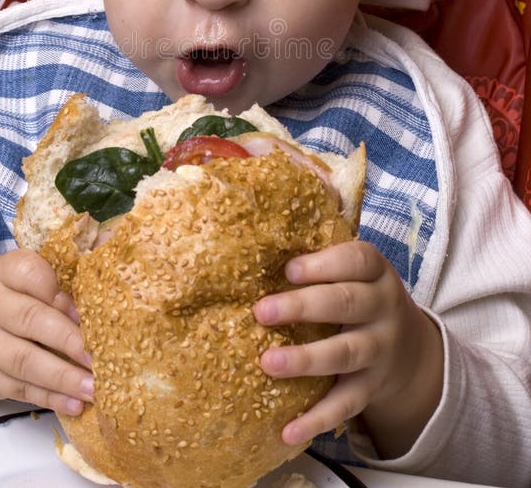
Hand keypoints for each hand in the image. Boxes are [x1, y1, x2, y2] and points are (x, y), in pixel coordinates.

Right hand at [0, 249, 93, 415]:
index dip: (57, 291)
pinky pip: (18, 390)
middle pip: (28, 320)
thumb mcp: (23, 276)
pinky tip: (74, 404)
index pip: (28, 273)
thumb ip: (56, 279)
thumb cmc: (6, 296)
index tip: (84, 309)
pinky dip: (49, 398)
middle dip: (67, 340)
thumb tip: (99, 283)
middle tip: (97, 357)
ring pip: (23, 362)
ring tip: (92, 387)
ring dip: (62, 377)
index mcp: (0, 273)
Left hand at [253, 240, 442, 457]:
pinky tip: (286, 430)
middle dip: (303, 306)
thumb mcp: (355, 271)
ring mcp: (380, 350)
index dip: (324, 264)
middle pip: (346, 304)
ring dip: (305, 359)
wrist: (412, 350)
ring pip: (345, 353)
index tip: (288, 268)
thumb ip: (320, 258)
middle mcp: (382, 308)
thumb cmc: (361, 296)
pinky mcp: (372, 387)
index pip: (358, 260)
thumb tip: (256, 237)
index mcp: (375, 272)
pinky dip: (317, 420)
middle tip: (261, 311)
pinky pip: (346, 405)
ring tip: (267, 363)